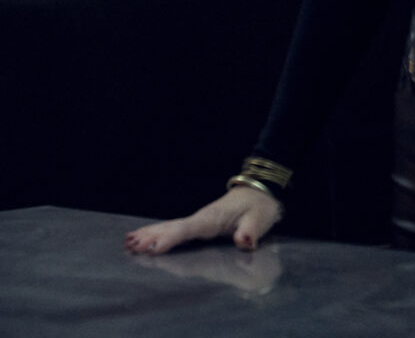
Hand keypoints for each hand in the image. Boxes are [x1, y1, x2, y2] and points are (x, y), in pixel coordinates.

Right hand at [124, 186, 281, 255]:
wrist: (261, 192)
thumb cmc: (260, 208)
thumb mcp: (259, 220)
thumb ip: (250, 232)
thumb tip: (244, 243)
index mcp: (213, 219)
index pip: (188, 230)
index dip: (170, 239)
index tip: (152, 248)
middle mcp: (201, 219)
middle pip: (172, 228)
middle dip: (152, 238)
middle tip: (130, 247)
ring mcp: (199, 220)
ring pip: (170, 227)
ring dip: (149, 235)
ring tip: (128, 243)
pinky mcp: (199, 223)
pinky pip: (174, 229)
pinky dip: (157, 233)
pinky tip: (142, 237)